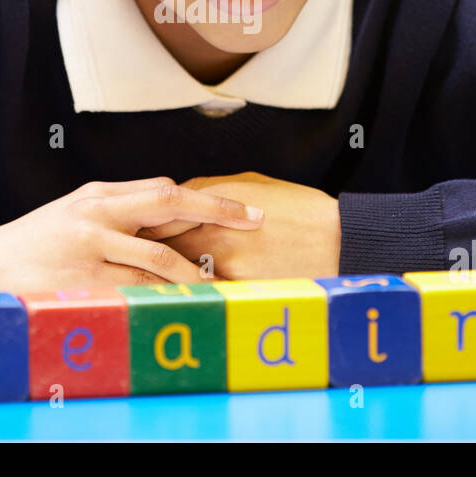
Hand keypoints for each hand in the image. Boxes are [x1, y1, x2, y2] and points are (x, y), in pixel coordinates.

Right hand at [0, 177, 263, 295]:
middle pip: (169, 208)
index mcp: (99, 196)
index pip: (165, 191)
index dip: (209, 202)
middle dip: (217, 216)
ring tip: (216, 288)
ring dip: (191, 276)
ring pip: (157, 260)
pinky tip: (179, 308)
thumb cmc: (32, 244)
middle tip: (254, 225)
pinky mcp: (81, 282)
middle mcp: (97, 215)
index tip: (246, 211)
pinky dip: (160, 301)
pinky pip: (133, 294)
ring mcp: (89, 248)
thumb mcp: (75, 215)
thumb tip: (170, 219)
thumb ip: (119, 214)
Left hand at [145, 172, 340, 280]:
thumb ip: (210, 188)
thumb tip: (180, 194)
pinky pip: (204, 293)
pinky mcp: (241, 293)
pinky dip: (193, 291)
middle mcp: (217, 239)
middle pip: (163, 247)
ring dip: (167, 274)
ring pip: (180, 274)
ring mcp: (227, 269)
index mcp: (217, 208)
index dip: (146, 223)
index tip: (138, 227)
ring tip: (154, 274)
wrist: (339, 241)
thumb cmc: (299, 209)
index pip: (162, 217)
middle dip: (149, 249)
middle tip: (136, 251)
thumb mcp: (253, 183)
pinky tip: (187, 292)